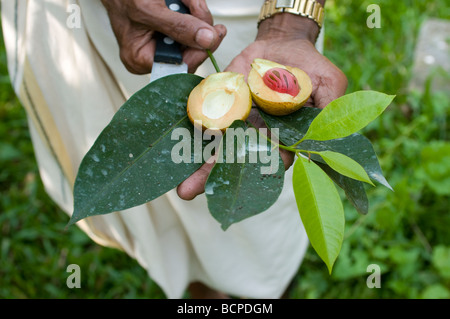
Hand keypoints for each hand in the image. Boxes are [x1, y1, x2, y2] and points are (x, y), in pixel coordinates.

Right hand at [101, 0, 226, 73]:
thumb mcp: (149, 10)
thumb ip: (178, 26)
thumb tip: (207, 40)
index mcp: (141, 60)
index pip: (180, 67)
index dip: (200, 51)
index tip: (214, 34)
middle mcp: (154, 55)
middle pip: (192, 51)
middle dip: (199, 26)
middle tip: (194, 5)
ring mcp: (164, 43)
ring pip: (196, 35)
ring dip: (196, 12)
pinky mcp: (172, 30)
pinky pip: (193, 24)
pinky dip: (193, 8)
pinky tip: (184, 0)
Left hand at [176, 13, 346, 199]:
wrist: (282, 44)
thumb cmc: (311, 66)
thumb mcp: (328, 82)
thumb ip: (327, 108)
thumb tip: (321, 138)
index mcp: (286, 137)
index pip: (273, 160)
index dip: (258, 170)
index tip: (242, 180)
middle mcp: (260, 136)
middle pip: (238, 161)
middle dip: (217, 178)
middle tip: (190, 193)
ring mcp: (239, 123)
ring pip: (219, 148)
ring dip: (200, 167)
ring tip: (181, 188)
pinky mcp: (224, 107)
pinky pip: (208, 122)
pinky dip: (194, 135)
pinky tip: (176, 151)